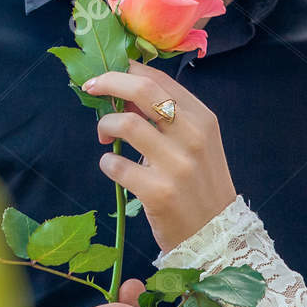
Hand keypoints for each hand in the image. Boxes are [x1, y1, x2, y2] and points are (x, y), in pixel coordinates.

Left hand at [83, 60, 237, 252]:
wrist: (215, 236)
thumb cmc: (199, 185)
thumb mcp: (196, 144)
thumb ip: (167, 118)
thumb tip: (123, 95)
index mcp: (203, 119)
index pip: (160, 79)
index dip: (127, 70)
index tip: (107, 75)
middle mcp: (193, 137)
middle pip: (143, 90)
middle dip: (110, 82)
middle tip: (91, 87)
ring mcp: (177, 166)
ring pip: (125, 125)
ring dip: (105, 126)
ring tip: (105, 138)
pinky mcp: (158, 193)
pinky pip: (116, 165)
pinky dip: (107, 162)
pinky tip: (113, 167)